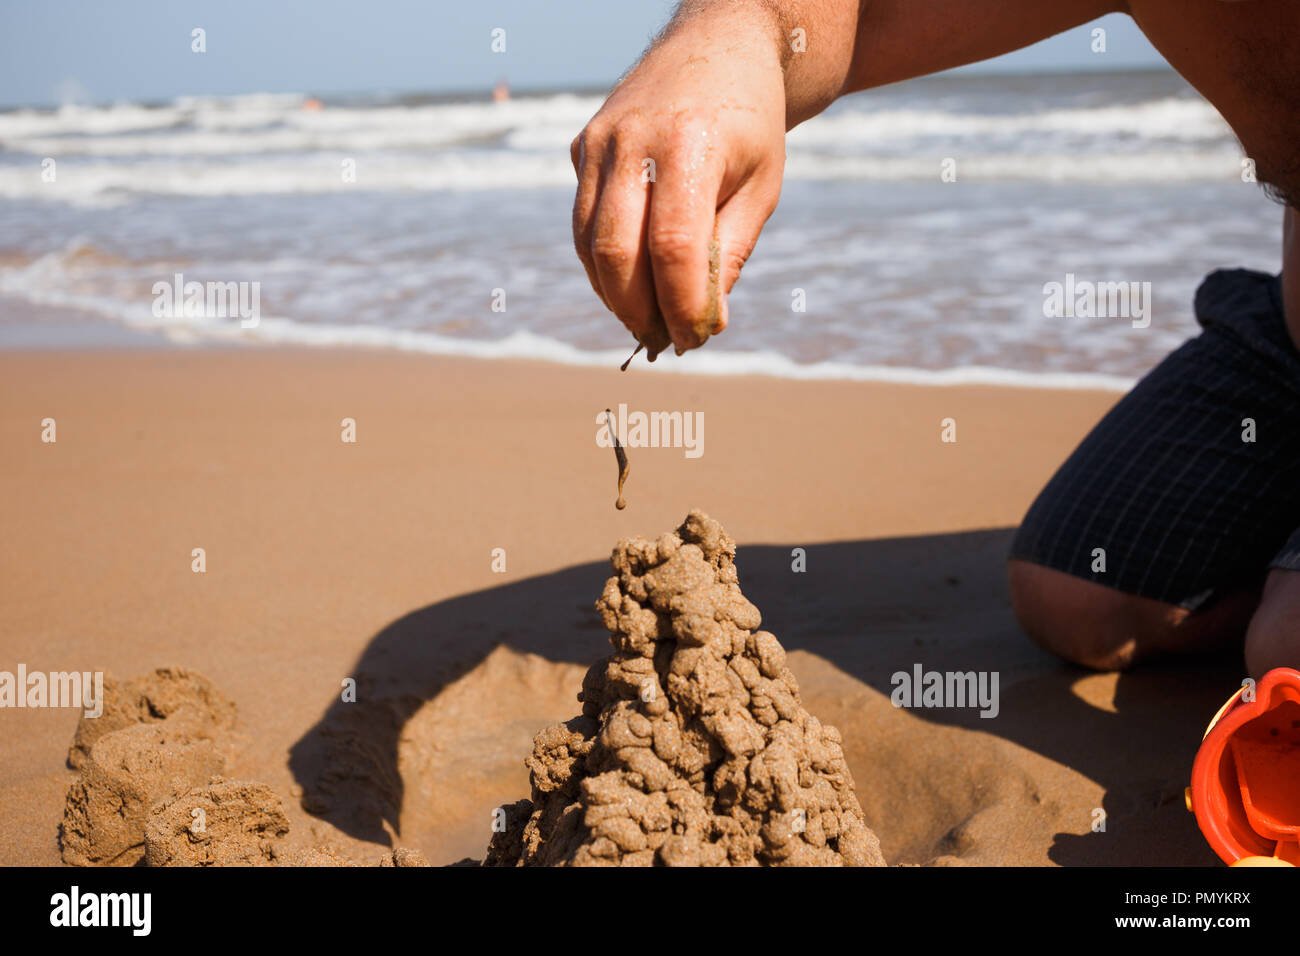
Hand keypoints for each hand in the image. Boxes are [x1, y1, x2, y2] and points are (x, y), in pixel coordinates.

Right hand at [571, 16, 786, 357]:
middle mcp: (633, 139)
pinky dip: (602, 262)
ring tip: (646, 319)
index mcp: (689, 144)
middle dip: (638, 309)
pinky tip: (630, 281)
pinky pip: (582, 220)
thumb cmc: (749, 124)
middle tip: (663, 339)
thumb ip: (731, 253)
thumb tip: (706, 321)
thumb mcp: (762, 187)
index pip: (673, 247)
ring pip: (588, 242)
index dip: (679, 304)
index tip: (693, 338)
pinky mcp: (582, 145)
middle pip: (616, 251)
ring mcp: (599, 140)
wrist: (718, 46)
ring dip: (614, 294)